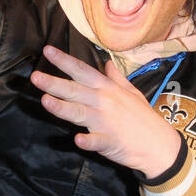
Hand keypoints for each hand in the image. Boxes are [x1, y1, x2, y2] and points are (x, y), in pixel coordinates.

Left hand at [30, 45, 182, 178]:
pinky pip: (96, 141)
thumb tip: (107, 63)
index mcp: (108, 89)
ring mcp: (106, 122)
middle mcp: (104, 102)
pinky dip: (87, 140)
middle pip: (75, 90)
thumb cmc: (144, 117)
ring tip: (45, 101)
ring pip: (80, 112)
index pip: (83, 71)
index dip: (64, 60)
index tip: (47, 51)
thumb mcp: (132, 92)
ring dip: (63, 107)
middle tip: (35, 76)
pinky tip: (77, 139)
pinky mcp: (110, 142)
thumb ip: (116, 78)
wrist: (160, 145)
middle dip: (54, 83)